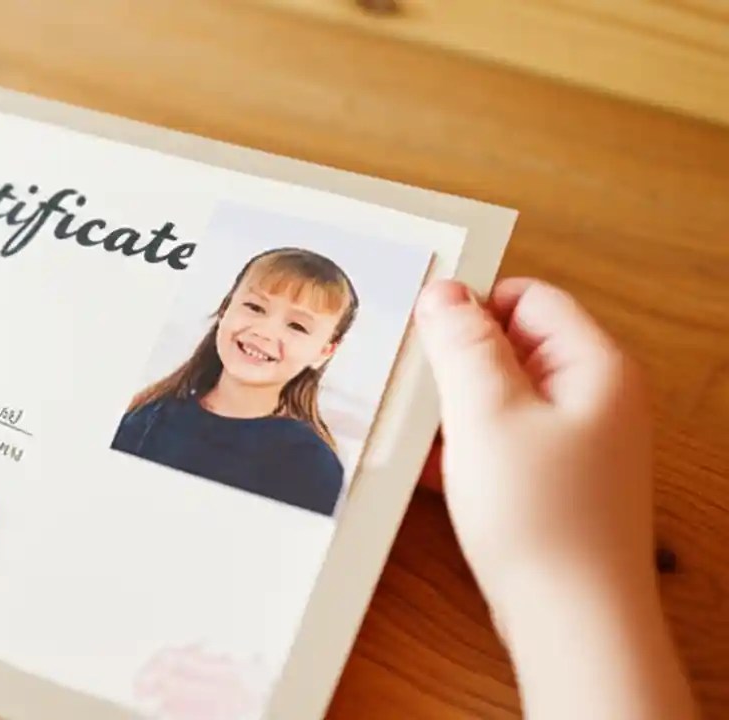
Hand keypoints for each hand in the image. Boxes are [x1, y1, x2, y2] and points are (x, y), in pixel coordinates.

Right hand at [414, 279, 697, 716]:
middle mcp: (593, 398)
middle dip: (454, 363)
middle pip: (511, 346)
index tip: (418, 327)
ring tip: (414, 434)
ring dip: (452, 410)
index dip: (471, 305)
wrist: (571, 622)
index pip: (527, 297)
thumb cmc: (542, 518)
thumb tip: (445, 292)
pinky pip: (499, 441)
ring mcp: (575, 443)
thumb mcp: (486, 413)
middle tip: (409, 384)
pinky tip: (428, 472)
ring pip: (499, 397)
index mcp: (593, 366)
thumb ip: (463, 345)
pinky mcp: (553, 482)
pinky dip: (462, 448)